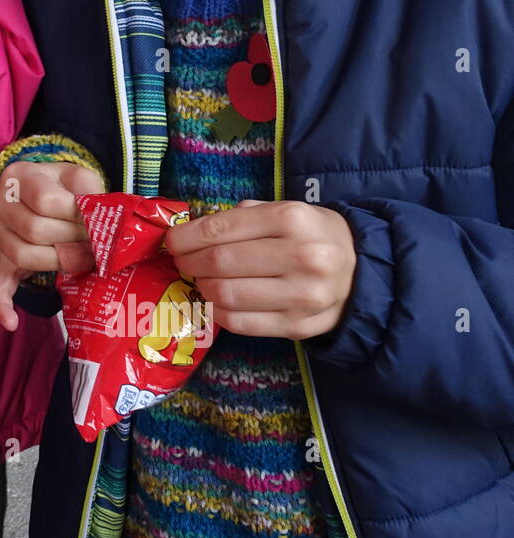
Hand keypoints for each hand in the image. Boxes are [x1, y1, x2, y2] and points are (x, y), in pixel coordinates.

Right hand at [0, 161, 104, 331]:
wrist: (40, 188)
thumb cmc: (64, 185)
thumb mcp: (78, 176)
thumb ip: (89, 194)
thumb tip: (102, 225)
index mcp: (19, 176)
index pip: (45, 202)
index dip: (75, 216)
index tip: (95, 221)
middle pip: (35, 231)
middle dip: (71, 240)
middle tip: (94, 243)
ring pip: (23, 256)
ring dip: (58, 263)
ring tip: (81, 261)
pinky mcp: (0, 259)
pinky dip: (2, 305)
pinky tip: (12, 323)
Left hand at [164, 199, 355, 339]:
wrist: (365, 273)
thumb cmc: (313, 236)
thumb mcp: (287, 211)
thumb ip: (243, 217)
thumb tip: (193, 231)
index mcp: (292, 219)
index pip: (221, 229)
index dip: (187, 237)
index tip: (172, 241)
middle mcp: (301, 256)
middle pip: (220, 263)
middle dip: (190, 262)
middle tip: (182, 261)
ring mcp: (302, 296)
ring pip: (226, 294)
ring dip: (203, 287)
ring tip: (202, 279)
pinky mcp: (298, 326)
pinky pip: (240, 323)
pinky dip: (218, 311)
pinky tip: (218, 300)